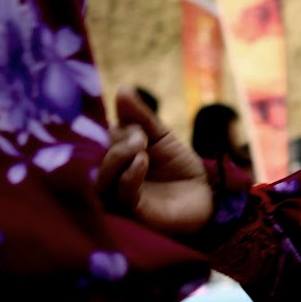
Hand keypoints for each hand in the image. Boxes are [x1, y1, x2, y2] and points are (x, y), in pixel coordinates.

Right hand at [98, 86, 213, 236]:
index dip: (113, 128)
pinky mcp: (132, 213)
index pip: (98, 138)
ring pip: (102, 177)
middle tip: (141, 136)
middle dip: (118, 141)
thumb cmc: (178, 166)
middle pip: (96, 157)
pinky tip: (142, 160)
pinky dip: (129, 175)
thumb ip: (141, 116)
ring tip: (141, 145)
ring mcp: (118, 196)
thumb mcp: (161, 136)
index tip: (135, 123)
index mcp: (113, 156)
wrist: (205, 195)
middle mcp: (109, 177)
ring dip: (120, 156)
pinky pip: (121, 194)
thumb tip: (123, 88)